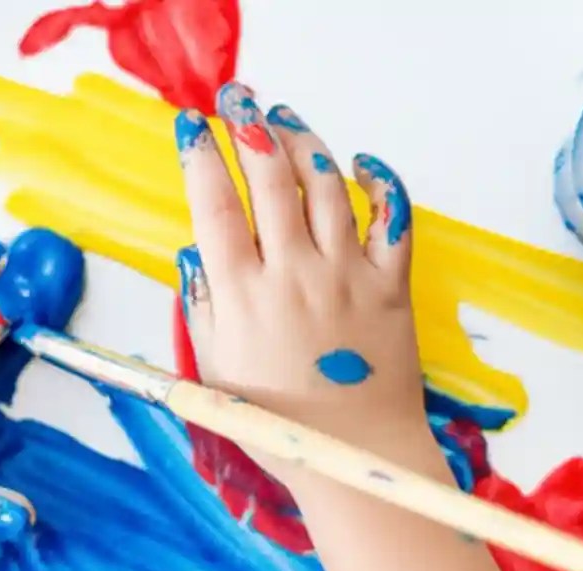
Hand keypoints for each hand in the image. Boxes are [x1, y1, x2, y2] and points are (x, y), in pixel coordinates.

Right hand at [175, 82, 433, 467]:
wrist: (355, 459)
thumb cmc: (278, 425)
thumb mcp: (215, 372)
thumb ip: (202, 309)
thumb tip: (195, 254)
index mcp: (242, 295)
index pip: (214, 206)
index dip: (199, 157)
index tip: (189, 125)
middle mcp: (293, 273)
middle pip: (270, 179)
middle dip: (248, 128)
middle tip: (237, 99)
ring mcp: (346, 275)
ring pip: (326, 185)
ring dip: (304, 142)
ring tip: (286, 121)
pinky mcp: (391, 286)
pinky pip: (393, 218)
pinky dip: (380, 183)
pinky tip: (363, 164)